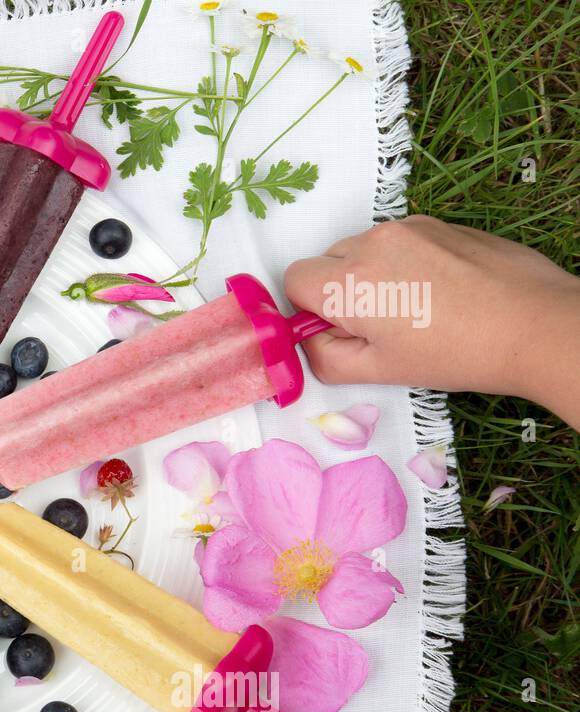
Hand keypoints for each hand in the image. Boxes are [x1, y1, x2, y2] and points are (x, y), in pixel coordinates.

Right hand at [284, 216, 579, 423]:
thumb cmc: (457, 353)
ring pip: (364, 249)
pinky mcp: (440, 224)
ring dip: (372, 275)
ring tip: (414, 309)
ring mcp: (409, 228)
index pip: (292, 279)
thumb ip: (324, 358)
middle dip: (339, 291)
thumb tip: (310, 341)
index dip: (308, 309)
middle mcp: (373, 242)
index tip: (337, 329)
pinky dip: (405, 264)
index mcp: (350, 281)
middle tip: (378, 326)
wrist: (535, 325)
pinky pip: (400, 241)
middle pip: (327, 261)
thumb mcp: (379, 371)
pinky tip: (438, 293)